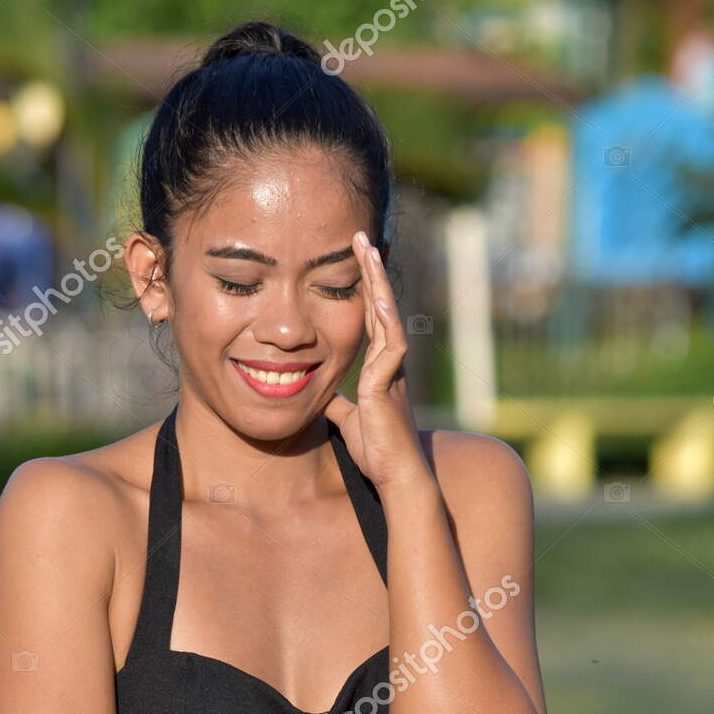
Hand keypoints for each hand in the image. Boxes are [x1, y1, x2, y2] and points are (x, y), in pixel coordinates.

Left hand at [323, 230, 431, 491]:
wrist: (395, 477)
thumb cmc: (376, 453)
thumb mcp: (347, 419)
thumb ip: (336, 402)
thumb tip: (318, 392)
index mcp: (379, 367)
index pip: (370, 318)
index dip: (362, 289)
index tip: (353, 259)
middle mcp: (389, 363)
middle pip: (380, 306)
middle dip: (370, 272)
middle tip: (361, 236)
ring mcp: (393, 371)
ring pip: (387, 316)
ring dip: (377, 283)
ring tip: (368, 250)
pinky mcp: (390, 384)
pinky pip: (391, 344)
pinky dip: (384, 319)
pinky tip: (375, 296)